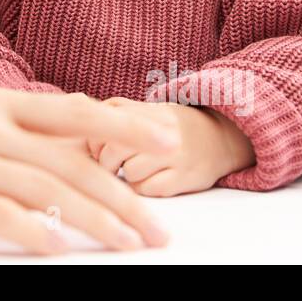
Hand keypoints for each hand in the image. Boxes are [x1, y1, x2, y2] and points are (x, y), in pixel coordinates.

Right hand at [0, 86, 179, 253]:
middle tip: (157, 228)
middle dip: (121, 197)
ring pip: (44, 192)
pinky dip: (33, 233)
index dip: (124, 127)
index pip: (74, 112)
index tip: (168, 141)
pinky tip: (59, 249)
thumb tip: (88, 150)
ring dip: (92, 222)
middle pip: (68, 162)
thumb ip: (25, 131)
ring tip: (126, 245)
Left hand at [91, 97, 254, 195]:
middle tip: (111, 165)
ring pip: (128, 173)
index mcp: (148, 111)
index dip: (93, 139)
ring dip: (127, 176)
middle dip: (105, 162)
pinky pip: (148, 190)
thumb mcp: (147, 110)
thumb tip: (81, 132)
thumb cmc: (172, 127)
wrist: (221, 139)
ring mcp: (174, 154)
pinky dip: (143, 189)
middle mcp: (162, 130)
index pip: (105, 123)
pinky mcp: (184, 178)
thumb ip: (115, 112)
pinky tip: (152, 180)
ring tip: (137, 170)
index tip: (96, 148)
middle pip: (112, 150)